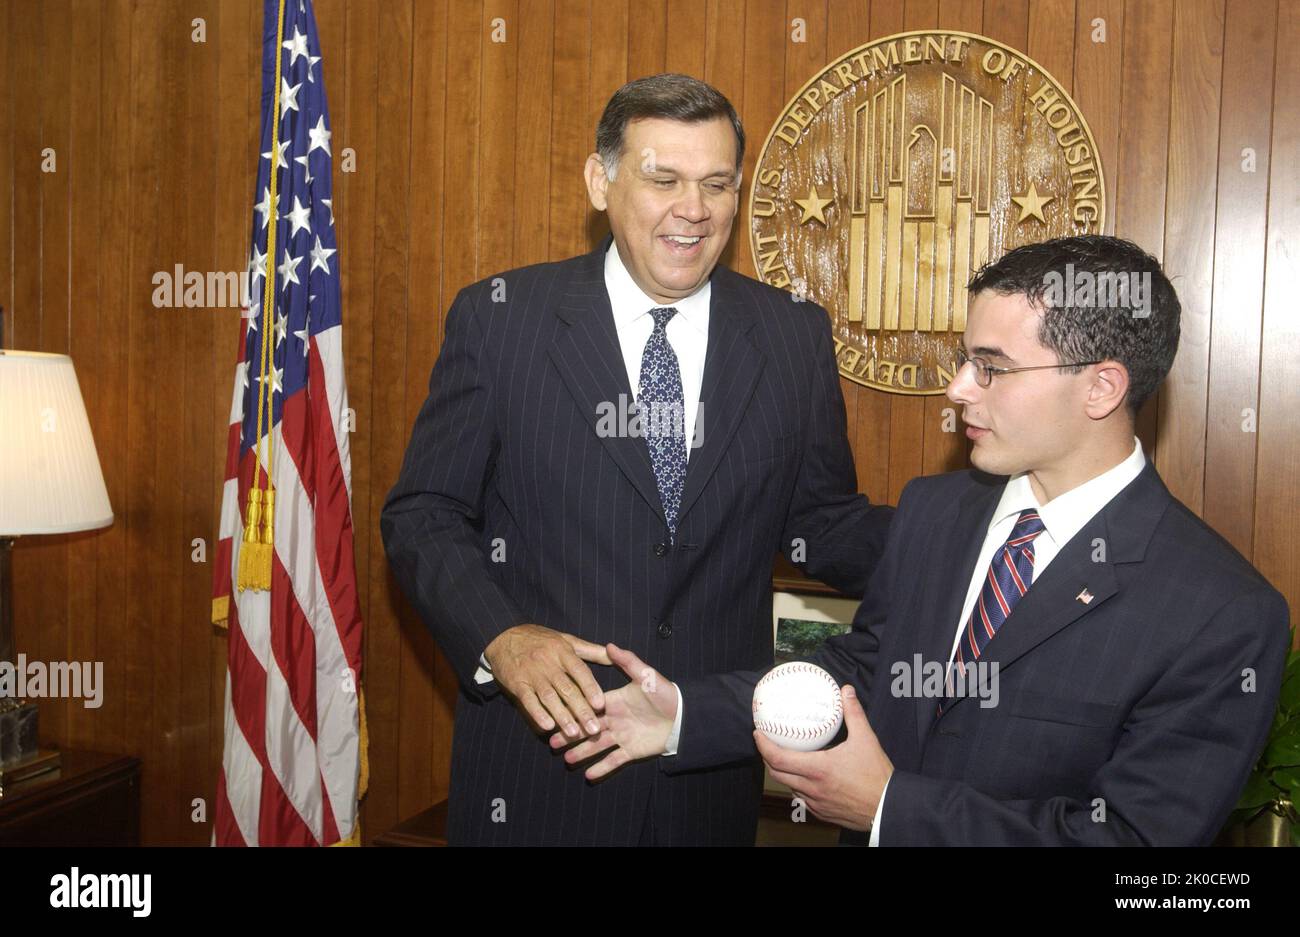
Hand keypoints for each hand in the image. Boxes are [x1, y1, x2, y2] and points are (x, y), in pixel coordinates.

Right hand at [484, 624, 611, 738]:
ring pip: (549, 697)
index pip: (580, 671)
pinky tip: (548, 726)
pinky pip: (528, 700)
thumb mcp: (566, 639)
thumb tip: (612, 655)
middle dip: (581, 710)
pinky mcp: (517, 683)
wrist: (504, 635)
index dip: (590, 688)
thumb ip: (590, 650)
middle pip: (567, 689)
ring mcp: (532, 674)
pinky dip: (538, 714)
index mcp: (563, 651)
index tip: (601, 705)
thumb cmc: (540, 639)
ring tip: (574, 733)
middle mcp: (548, 663)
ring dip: (562, 716)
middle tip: (594, 729)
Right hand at [548, 643, 677, 780]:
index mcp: (614, 701)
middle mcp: (614, 719)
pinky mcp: (631, 751)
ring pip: (597, 746)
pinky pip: (614, 761)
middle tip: (553, 741)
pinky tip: (589, 775)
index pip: (589, 705)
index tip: (556, 712)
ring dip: (582, 753)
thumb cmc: (665, 694)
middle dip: (571, 733)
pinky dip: (602, 768)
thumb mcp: (646, 676)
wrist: (684, 717)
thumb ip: (628, 662)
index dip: (573, 709)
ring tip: (566, 758)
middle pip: (588, 727)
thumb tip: (609, 645)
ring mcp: (622, 736)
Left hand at [753, 685, 891, 832]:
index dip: (763, 745)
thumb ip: (854, 714)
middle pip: (776, 773)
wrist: (888, 807)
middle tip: (767, 743)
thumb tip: (846, 691)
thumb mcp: (866, 739)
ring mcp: (816, 803)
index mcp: (818, 769)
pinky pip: (802, 799)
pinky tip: (805, 778)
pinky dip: (798, 786)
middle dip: (767, 757)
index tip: (758, 733)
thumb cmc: (877, 776)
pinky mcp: (822, 813)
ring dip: (782, 772)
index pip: (778, 758)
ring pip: (789, 787)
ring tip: (784, 757)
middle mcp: (812, 788)